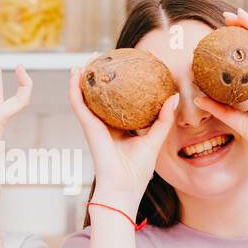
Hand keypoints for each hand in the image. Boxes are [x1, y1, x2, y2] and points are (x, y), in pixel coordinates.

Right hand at [67, 65, 176, 214]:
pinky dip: (75, 89)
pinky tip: (75, 74)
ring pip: (84, 98)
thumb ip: (162, 119)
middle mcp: (103, 125)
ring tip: (86, 61)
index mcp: (117, 129)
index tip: (122, 70)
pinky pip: (79, 105)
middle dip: (98, 80)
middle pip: (98, 98)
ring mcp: (94, 126)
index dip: (117, 87)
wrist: (124, 187)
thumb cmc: (137, 170)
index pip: (116, 103)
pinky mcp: (88, 128)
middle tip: (102, 60)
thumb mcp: (154, 140)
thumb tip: (173, 97)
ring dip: (82, 79)